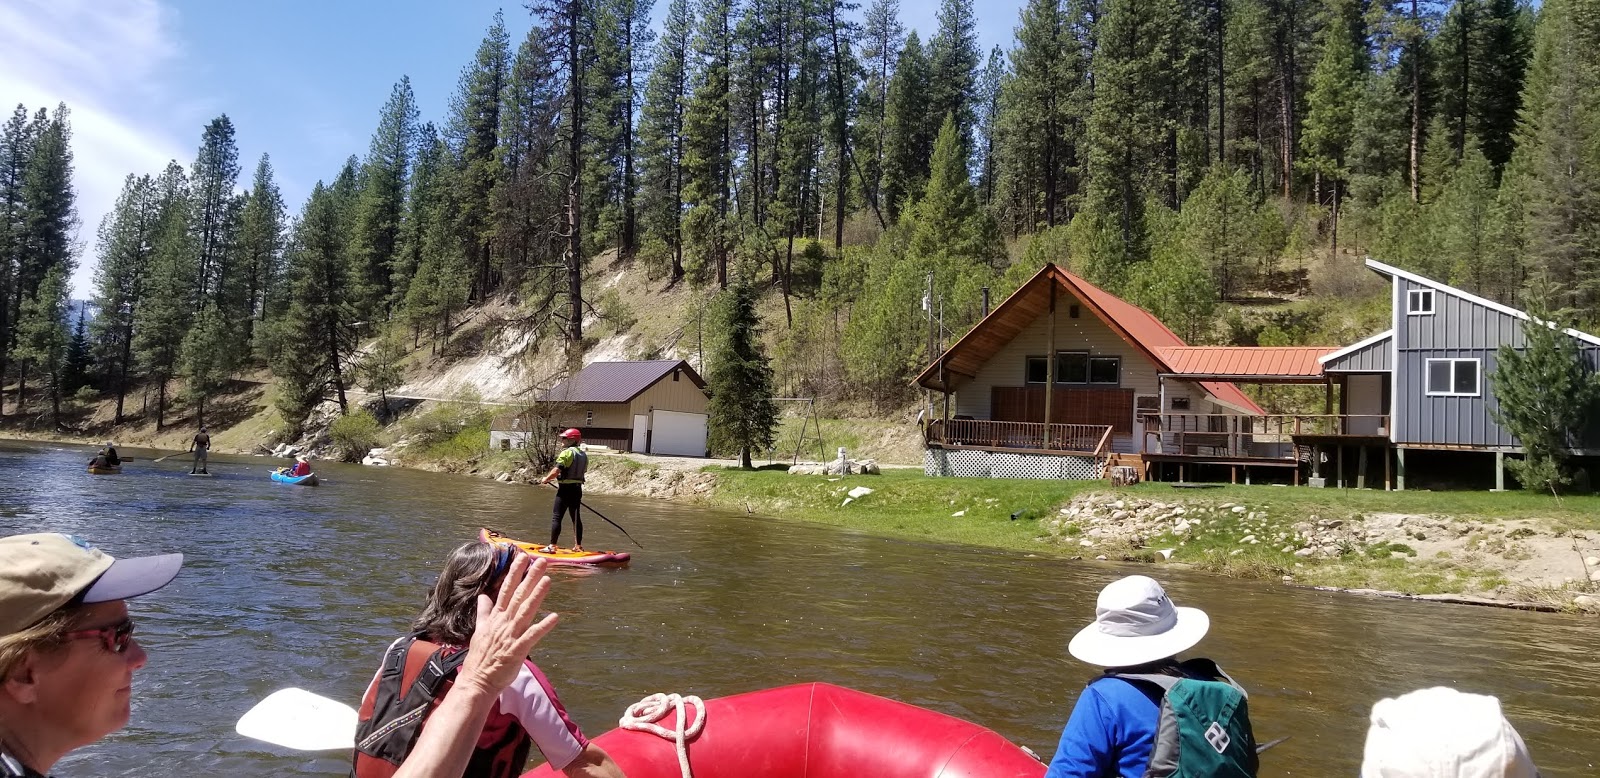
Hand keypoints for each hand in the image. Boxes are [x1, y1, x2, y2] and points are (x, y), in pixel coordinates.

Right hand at [455, 553, 557, 697]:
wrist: (477, 681)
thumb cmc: (481, 657)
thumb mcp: (480, 630)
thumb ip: (484, 612)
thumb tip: (483, 596)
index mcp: (496, 618)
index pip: (506, 590)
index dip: (515, 573)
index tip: (522, 558)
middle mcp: (503, 623)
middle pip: (518, 596)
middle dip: (529, 577)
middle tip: (542, 561)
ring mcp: (510, 636)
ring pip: (525, 611)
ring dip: (537, 595)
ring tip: (547, 580)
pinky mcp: (517, 650)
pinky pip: (532, 636)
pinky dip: (543, 627)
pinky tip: (554, 617)